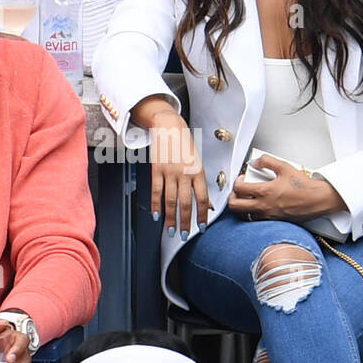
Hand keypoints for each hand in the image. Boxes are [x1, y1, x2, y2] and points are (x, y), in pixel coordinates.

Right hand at [145, 108, 208, 237]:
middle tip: (184, 235)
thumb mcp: (197, 162)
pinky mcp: (156, 170)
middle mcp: (184, 173)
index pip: (203, 199)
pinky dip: (156, 205)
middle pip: (186, 203)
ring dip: (170, 218)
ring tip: (171, 230)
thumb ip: (200, 183)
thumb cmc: (185, 145)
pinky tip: (156, 215)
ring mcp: (169, 172)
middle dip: (185, 222)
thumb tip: (207, 204)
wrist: (169, 127)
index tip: (201, 227)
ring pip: (170, 201)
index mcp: (198, 171)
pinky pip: (156, 191)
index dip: (202, 216)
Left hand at [228, 154, 345, 221]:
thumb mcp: (285, 167)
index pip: (239, 188)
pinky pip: (256, 221)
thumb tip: (255, 162)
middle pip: (235, 206)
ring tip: (246, 199)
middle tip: (237, 191)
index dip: (237, 181)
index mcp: (265, 192)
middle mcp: (264, 206)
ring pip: (244, 216)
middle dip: (232, 197)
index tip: (242, 178)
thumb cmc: (305, 187)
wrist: (318, 200)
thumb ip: (267, 161)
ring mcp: (268, 216)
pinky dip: (252, 214)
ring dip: (242, 207)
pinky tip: (258, 207)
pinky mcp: (274, 222)